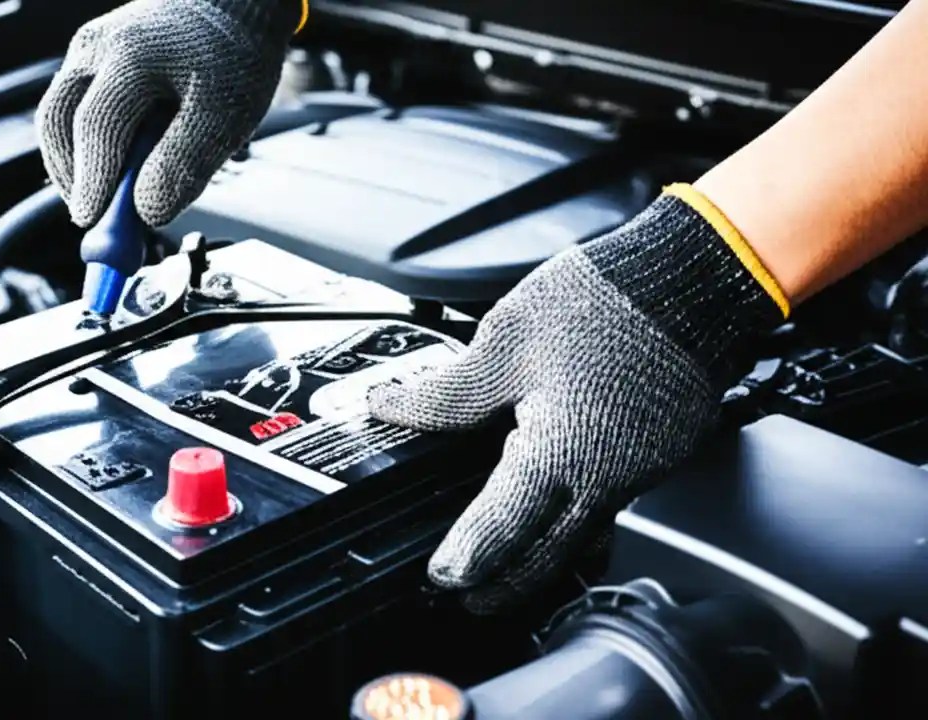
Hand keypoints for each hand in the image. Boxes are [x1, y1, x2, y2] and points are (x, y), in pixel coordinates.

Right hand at [36, 0, 299, 228]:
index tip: (92, 221)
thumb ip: (183, 164)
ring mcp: (89, 50)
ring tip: (110, 194)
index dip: (91, 182)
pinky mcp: (93, 58)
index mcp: (129, 57)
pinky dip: (90, 141)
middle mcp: (96, 48)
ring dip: (79, 161)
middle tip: (94, 217)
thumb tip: (147, 211)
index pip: (95, 128)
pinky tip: (120, 161)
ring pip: (61, 116)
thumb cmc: (233, 52)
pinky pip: (76, 106)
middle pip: (58, 123)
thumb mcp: (224, 115)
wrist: (235, 3)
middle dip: (73, 177)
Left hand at [368, 187, 785, 612]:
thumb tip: (392, 409)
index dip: (466, 557)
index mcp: (560, 455)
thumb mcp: (504, 340)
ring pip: (584, 535)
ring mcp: (642, 469)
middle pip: (548, 556)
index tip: (441, 576)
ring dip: (543, 556)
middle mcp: (607, 478)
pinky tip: (560, 505)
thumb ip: (446, 393)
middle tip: (471, 597)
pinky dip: (579, 518)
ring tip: (509, 563)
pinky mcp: (662, 452)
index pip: (501, 529)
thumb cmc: (605, 301)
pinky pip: (614, 503)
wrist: (694, 276)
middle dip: (505, 583)